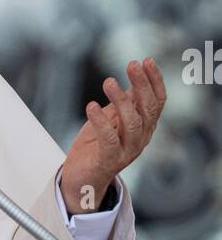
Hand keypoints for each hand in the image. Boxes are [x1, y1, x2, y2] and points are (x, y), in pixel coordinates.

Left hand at [60, 57, 166, 213]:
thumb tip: (134, 80)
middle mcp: (140, 138)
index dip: (155, 81)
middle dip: (142, 84)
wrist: (81, 179)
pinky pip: (108, 139)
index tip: (147, 61)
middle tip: (131, 64)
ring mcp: (126, 151)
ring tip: (109, 81)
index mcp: (144, 126)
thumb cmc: (96, 146)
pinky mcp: (108, 160)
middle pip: (148, 109)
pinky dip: (100, 121)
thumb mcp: (111, 119)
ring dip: (121, 100)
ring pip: (132, 123)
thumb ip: (124, 103)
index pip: (158, 102)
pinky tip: (92, 106)